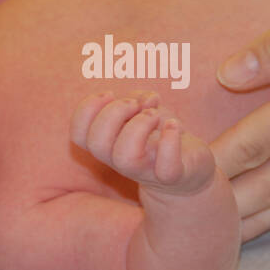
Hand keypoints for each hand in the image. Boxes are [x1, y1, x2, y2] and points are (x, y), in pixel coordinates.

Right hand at [71, 90, 216, 194]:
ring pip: (125, 157)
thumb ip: (136, 100)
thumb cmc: (160, 135)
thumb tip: (142, 102)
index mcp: (108, 145)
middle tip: (136, 105)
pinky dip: (170, 142)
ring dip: (139, 125)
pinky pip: (167, 169)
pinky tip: (174, 125)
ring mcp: (147, 171)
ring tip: (155, 115)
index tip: (109, 93)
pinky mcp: (174, 176)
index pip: (79, 134)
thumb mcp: (145, 111)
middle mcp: (121, 161)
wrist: (190, 169)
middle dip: (114, 112)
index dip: (87, 109)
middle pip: (97, 144)